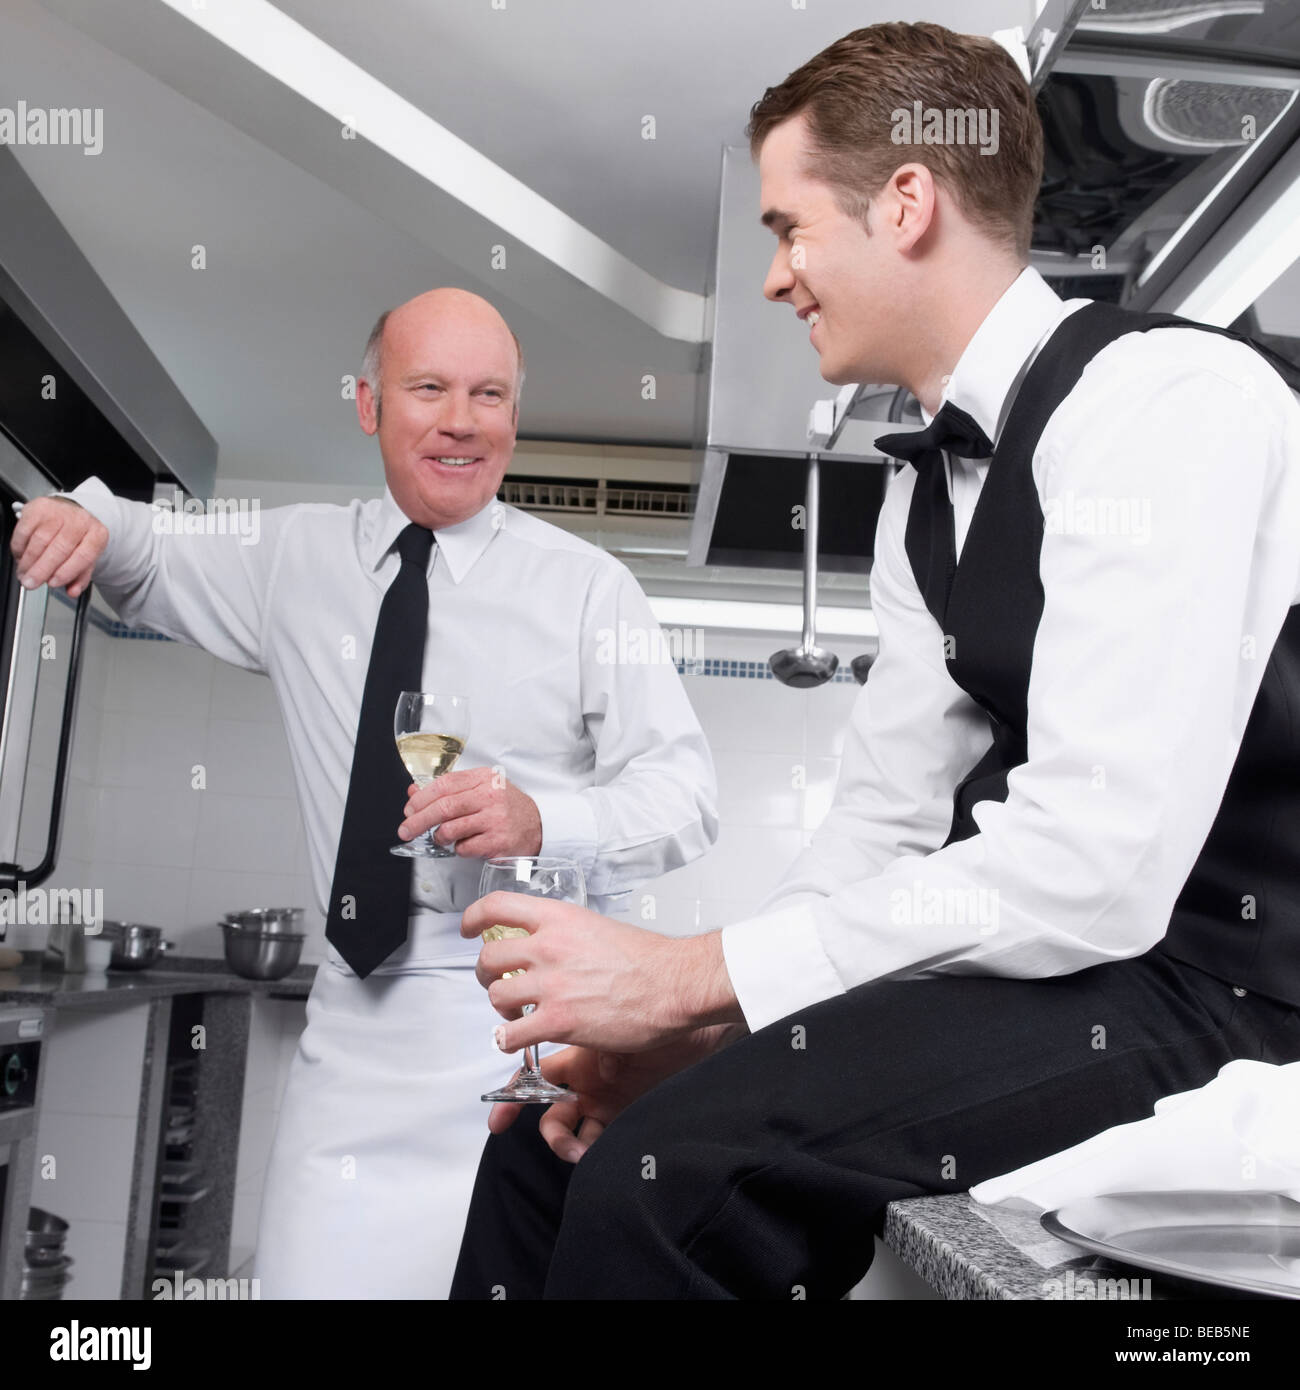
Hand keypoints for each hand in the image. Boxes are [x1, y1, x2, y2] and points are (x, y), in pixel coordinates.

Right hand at [10, 496, 105, 596]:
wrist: (69, 513)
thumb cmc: (77, 538)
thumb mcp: (86, 558)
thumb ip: (80, 577)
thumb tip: (72, 591)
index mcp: (97, 535)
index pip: (84, 556)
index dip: (66, 572)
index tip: (53, 583)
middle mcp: (79, 521)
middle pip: (59, 549)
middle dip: (42, 570)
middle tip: (31, 583)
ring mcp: (58, 512)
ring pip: (40, 541)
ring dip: (28, 562)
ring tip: (25, 573)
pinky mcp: (38, 508)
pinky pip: (24, 531)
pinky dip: (19, 548)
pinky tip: (21, 557)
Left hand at [400, 767, 541, 857]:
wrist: (539, 825)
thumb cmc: (506, 807)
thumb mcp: (481, 789)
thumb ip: (449, 790)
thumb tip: (414, 792)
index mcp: (484, 777)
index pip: (444, 784)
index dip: (421, 798)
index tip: (409, 809)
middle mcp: (490, 795)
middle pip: (444, 807)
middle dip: (418, 820)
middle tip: (406, 830)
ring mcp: (495, 819)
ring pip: (451, 829)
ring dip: (439, 837)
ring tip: (441, 838)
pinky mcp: (498, 841)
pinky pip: (465, 848)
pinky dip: (459, 848)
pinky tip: (466, 844)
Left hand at [462, 892, 741, 1053]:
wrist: (675, 984)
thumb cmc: (649, 960)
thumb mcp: (599, 928)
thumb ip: (566, 933)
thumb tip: (549, 944)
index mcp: (559, 919)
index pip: (497, 906)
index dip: (474, 918)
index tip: (470, 929)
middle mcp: (549, 947)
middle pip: (488, 957)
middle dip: (487, 975)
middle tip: (497, 983)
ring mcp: (551, 984)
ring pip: (495, 996)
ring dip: (500, 1009)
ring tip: (514, 1014)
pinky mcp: (558, 1021)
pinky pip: (509, 1035)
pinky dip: (507, 1041)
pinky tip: (518, 1040)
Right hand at [487, 1027, 743, 1161]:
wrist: (699, 1025)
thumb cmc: (660, 1014)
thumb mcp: (617, 1023)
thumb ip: (598, 1044)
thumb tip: (593, 1065)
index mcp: (579, 1052)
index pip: (536, 1074)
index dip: (514, 1093)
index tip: (499, 1114)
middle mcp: (588, 1077)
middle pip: (548, 1108)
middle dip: (538, 1127)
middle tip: (540, 1138)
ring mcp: (606, 1097)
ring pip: (570, 1129)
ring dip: (564, 1143)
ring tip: (576, 1149)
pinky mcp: (626, 1113)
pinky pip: (598, 1139)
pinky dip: (592, 1148)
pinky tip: (598, 1148)